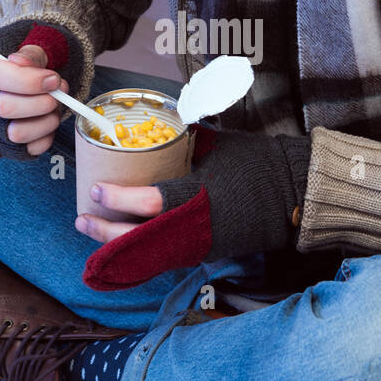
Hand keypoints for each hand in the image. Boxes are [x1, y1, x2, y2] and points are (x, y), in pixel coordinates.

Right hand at [0, 43, 65, 155]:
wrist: (39, 84)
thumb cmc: (34, 69)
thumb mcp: (34, 53)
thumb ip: (29, 55)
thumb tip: (19, 61)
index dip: (28, 80)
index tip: (53, 79)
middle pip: (3, 108)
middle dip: (41, 102)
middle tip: (59, 93)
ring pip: (16, 134)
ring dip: (47, 120)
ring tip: (55, 108)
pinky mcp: (12, 147)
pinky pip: (32, 149)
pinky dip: (48, 135)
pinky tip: (49, 120)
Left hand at [80, 124, 311, 291]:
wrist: (299, 195)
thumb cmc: (261, 163)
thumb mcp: (222, 144)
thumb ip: (189, 138)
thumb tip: (166, 122)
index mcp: (200, 194)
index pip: (151, 203)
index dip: (118, 200)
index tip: (96, 190)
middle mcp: (197, 226)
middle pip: (140, 238)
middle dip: (106, 232)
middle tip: (81, 218)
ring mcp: (202, 244)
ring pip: (149, 254)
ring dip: (118, 246)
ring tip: (94, 234)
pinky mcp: (208, 253)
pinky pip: (166, 259)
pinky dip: (140, 255)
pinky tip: (123, 247)